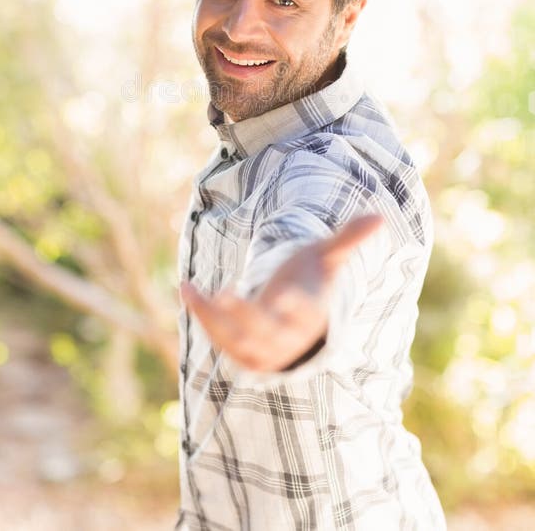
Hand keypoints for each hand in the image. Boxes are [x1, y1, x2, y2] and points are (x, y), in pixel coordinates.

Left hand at [180, 213, 382, 372]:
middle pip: (264, 332)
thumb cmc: (310, 281)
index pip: (303, 315)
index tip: (282, 298)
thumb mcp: (327, 259)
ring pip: (235, 338)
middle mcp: (283, 334)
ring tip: (194, 292)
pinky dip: (200, 314)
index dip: (293, 308)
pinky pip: (217, 334)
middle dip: (244, 316)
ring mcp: (259, 344)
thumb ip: (348, 239)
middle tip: (225, 295)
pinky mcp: (237, 347)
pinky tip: (185, 288)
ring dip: (213, 319)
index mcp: (308, 313)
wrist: (295, 322)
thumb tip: (380, 216)